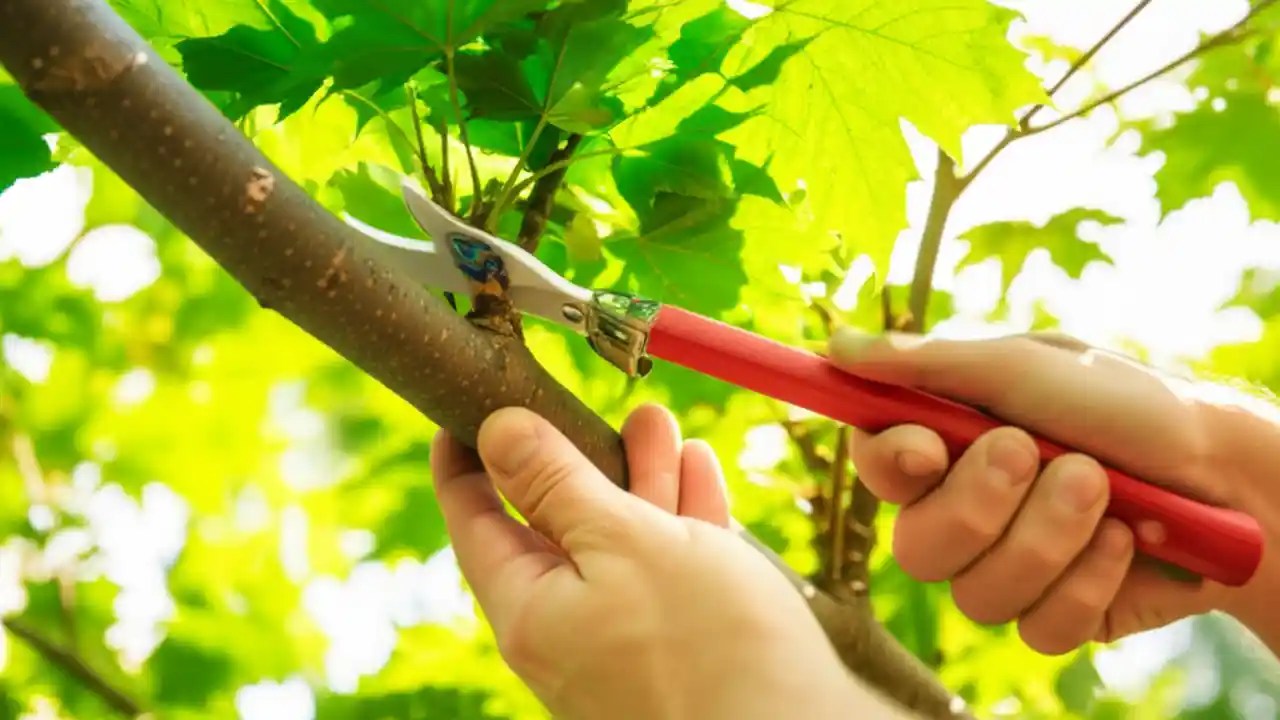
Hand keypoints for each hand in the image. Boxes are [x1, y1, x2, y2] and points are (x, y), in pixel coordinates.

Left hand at [430, 404, 871, 719]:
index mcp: (531, 610)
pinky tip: (697, 469)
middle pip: (556, 521)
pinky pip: (671, 567)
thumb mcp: (621, 542)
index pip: (474, 520)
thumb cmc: (708, 647)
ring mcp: (629, 638)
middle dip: (576, 451)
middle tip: (583, 394)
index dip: (467, 455)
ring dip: (640, 474)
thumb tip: (494, 432)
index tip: (470, 398)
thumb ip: (556, 484)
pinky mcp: (685, 643)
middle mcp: (571, 628)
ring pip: (622, 538)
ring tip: (656, 418)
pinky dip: (682, 514)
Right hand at [828, 328, 1279, 656]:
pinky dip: (1087, 577)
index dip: (889, 463)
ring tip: (1103, 488)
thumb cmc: (1131, 406)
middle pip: (915, 544)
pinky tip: (1125, 542)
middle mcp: (969, 506)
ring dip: (1047, 534)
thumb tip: (836, 344)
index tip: (926, 448)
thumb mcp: (1028, 366)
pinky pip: (1035, 626)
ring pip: (975, 593)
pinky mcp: (1056, 613)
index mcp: (953, 440)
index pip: (877, 463)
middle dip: (979, 504)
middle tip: (1032, 453)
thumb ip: (928, 363)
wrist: (1232, 479)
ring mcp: (1009, 565)